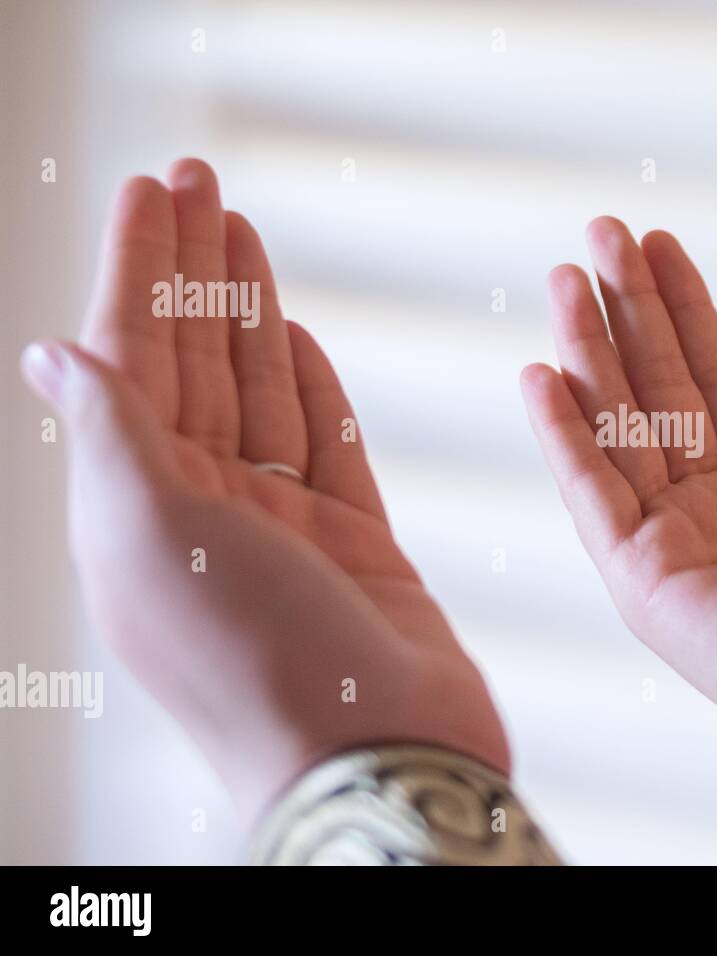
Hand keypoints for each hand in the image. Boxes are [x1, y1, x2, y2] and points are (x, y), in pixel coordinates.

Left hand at [21, 160, 506, 817]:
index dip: (142, 269)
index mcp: (138, 506)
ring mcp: (284, 526)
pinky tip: (296, 339)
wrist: (373, 754)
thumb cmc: (252, 660)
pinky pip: (327, 443)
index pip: (133, 359)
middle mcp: (204, 511)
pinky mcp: (355, 543)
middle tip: (204, 182)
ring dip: (250, 313)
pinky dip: (311, 387)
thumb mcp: (148, 534)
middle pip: (194, 365)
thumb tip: (51, 356)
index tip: (156, 192)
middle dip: (195, 270)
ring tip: (246, 235)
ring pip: (260, 394)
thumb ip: (108, 435)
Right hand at [521, 218, 716, 776]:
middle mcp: (708, 515)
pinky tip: (541, 374)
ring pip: (621, 429)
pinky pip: (594, 497)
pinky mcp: (644, 583)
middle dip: (631, 312)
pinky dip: (565, 437)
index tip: (660, 249)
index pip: (713, 384)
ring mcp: (672, 547)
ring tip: (569, 274)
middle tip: (602, 232)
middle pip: (659, 393)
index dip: (687, 314)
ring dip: (592, 351)